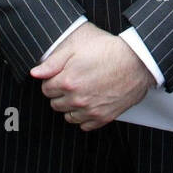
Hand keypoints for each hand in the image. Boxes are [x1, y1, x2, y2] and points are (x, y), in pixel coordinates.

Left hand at [29, 23, 152, 130]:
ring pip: (68, 116)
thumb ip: (53, 61)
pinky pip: (84, 125)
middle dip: (60, 93)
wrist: (137, 61)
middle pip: (55, 104)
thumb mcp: (77, 47)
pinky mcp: (103, 117)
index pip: (46, 89)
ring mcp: (90, 110)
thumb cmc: (109, 51)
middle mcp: (76, 99)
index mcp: (67, 81)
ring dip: (71, 106)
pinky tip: (90, 103)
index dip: (53, 80)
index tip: (61, 75)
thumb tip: (35, 72)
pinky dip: (84, 116)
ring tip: (82, 92)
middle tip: (73, 81)